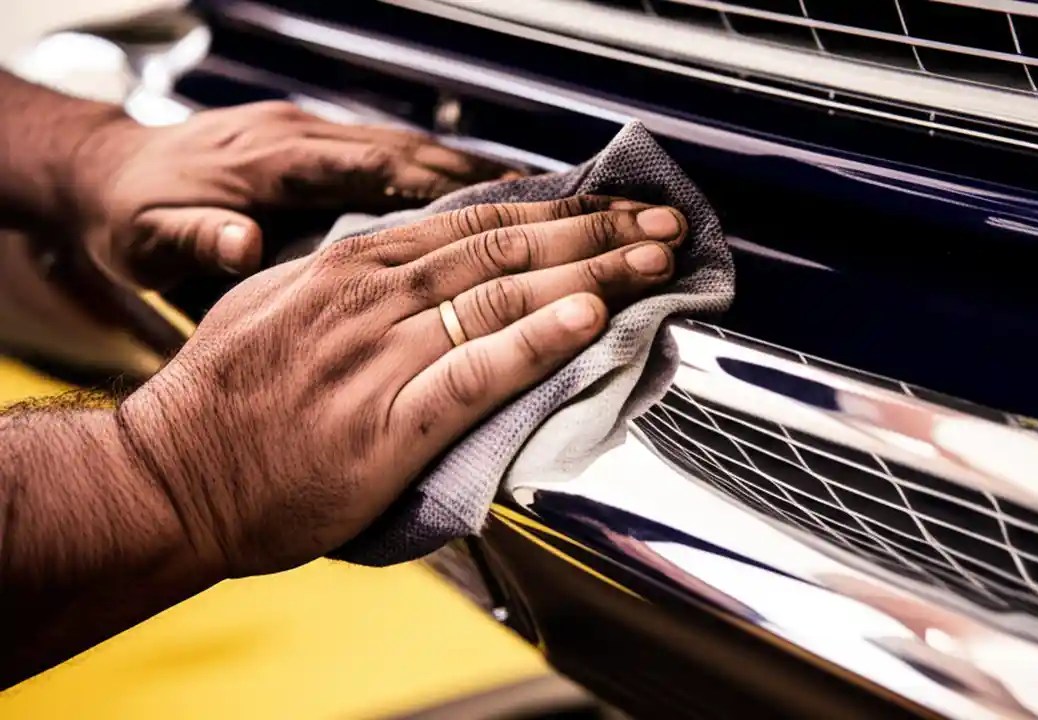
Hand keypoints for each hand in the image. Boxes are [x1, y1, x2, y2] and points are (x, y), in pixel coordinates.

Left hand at [65, 101, 513, 286]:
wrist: (102, 178)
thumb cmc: (128, 219)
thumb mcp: (149, 240)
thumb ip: (198, 240)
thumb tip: (240, 241)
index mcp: (266, 163)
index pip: (364, 167)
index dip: (431, 185)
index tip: (497, 203)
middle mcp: (297, 137)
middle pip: (404, 151)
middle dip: (477, 175)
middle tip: (546, 201)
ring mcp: (308, 135)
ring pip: (405, 149)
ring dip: (469, 174)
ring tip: (535, 200)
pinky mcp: (312, 145)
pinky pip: (390, 158)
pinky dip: (438, 177)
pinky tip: (477, 197)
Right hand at [115, 195, 686, 575]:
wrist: (171, 477)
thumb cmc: (228, 403)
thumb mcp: (284, 306)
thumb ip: (358, 284)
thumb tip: (427, 271)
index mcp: (353, 268)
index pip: (476, 224)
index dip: (558, 212)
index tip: (614, 209)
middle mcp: (372, 298)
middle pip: (506, 248)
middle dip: (596, 234)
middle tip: (661, 227)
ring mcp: (380, 358)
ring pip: (504, 298)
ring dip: (591, 276)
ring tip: (652, 264)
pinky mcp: (387, 424)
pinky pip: (478, 372)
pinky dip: (539, 341)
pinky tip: (588, 322)